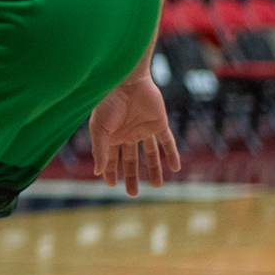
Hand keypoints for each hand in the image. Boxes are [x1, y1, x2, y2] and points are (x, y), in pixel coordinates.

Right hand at [89, 75, 181, 196]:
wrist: (127, 81)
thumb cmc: (108, 102)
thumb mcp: (99, 128)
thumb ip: (100, 149)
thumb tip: (98, 172)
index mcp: (111, 136)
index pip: (110, 159)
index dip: (110, 172)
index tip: (111, 184)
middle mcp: (127, 135)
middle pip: (130, 160)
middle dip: (131, 177)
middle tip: (132, 193)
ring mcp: (144, 129)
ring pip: (150, 154)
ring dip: (153, 169)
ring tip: (156, 185)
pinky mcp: (159, 124)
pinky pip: (167, 142)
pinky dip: (172, 154)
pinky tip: (176, 168)